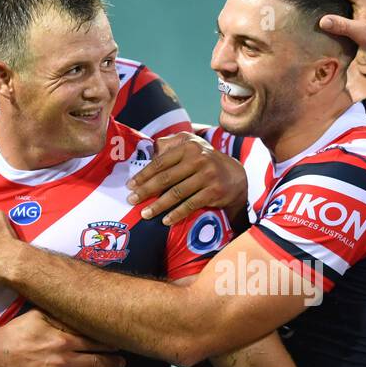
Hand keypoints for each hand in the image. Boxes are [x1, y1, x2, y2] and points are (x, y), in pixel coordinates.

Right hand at [0, 310, 125, 366]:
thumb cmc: (16, 333)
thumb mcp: (38, 316)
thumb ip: (60, 317)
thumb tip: (78, 314)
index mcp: (64, 340)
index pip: (95, 343)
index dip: (109, 345)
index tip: (119, 346)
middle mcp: (66, 359)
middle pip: (97, 361)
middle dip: (113, 362)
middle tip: (123, 363)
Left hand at [126, 132, 247, 225]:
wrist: (235, 176)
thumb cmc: (205, 161)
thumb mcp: (191, 146)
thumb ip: (171, 145)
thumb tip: (149, 150)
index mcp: (188, 147)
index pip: (161, 162)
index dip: (144, 174)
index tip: (131, 185)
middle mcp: (198, 159)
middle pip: (166, 178)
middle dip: (146, 190)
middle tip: (132, 200)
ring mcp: (207, 176)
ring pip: (177, 193)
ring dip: (158, 205)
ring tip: (145, 214)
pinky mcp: (214, 192)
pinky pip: (190, 205)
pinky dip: (176, 214)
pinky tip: (165, 220)